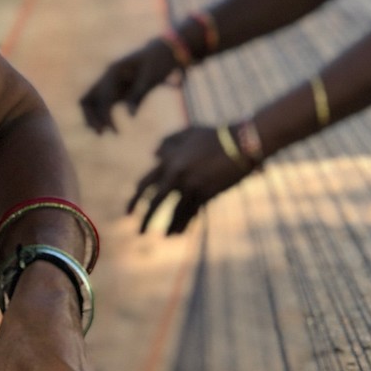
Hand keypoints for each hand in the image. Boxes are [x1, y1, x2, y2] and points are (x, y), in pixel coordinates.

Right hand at [80, 38, 178, 133]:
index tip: (111, 130)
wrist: (165, 51)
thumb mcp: (151, 77)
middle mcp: (108, 77)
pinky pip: (103, 103)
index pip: (101, 97)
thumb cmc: (158, 62)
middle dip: (90, 117)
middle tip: (100, 133)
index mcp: (113, 72)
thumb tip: (130, 116)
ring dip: (94, 117)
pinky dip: (103, 115)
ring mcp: (111, 83)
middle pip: (87, 99)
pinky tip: (110, 127)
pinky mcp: (118, 89)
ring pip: (92, 101)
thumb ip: (138, 95)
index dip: (104, 115)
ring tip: (102, 132)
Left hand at [128, 125, 249, 233]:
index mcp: (170, 161)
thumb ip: (168, 142)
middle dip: (146, 218)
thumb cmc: (215, 135)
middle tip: (138, 232)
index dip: (135, 199)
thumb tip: (153, 154)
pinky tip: (178, 233)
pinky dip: (185, 223)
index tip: (129, 212)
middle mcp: (178, 175)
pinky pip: (193, 212)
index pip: (146, 183)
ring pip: (176, 211)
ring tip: (162, 237)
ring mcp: (193, 186)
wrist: (241, 144)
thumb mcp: (188, 133)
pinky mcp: (208, 194)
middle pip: (156, 201)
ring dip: (169, 226)